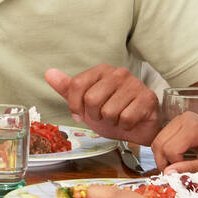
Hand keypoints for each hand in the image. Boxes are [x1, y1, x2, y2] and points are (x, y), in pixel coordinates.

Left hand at [45, 65, 159, 144]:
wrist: (137, 128)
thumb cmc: (110, 112)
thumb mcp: (84, 102)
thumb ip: (67, 88)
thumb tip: (49, 73)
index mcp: (101, 70)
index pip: (77, 84)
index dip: (74, 105)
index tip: (79, 113)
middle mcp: (119, 73)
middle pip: (91, 98)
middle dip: (94, 115)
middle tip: (102, 116)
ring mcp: (135, 84)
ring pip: (109, 111)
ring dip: (110, 121)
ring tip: (116, 118)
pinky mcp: (147, 98)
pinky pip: (126, 118)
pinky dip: (124, 126)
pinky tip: (129, 121)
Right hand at [150, 112, 197, 173]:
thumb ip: (189, 169)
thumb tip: (167, 173)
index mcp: (194, 127)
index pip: (171, 149)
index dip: (175, 164)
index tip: (184, 173)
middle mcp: (183, 119)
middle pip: (160, 144)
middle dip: (165, 161)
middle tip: (175, 172)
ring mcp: (179, 119)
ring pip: (157, 141)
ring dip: (163, 156)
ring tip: (176, 166)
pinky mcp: (177, 123)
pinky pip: (162, 138)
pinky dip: (165, 151)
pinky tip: (176, 158)